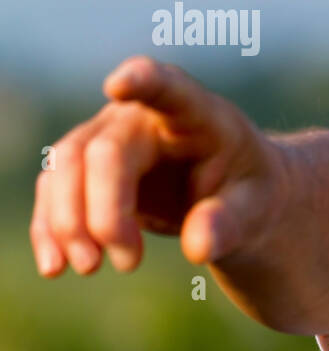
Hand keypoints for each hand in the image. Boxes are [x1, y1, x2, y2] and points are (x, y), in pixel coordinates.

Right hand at [30, 55, 283, 275]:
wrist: (231, 199)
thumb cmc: (247, 191)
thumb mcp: (257, 206)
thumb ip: (231, 222)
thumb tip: (198, 247)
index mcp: (197, 114)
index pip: (169, 89)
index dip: (143, 83)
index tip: (120, 84)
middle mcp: (144, 117)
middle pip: (103, 150)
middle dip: (105, 213)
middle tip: (128, 263)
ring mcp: (108, 137)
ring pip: (64, 167)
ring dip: (68, 222)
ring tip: (91, 268)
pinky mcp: (86, 169)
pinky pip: (53, 191)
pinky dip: (49, 228)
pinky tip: (55, 267)